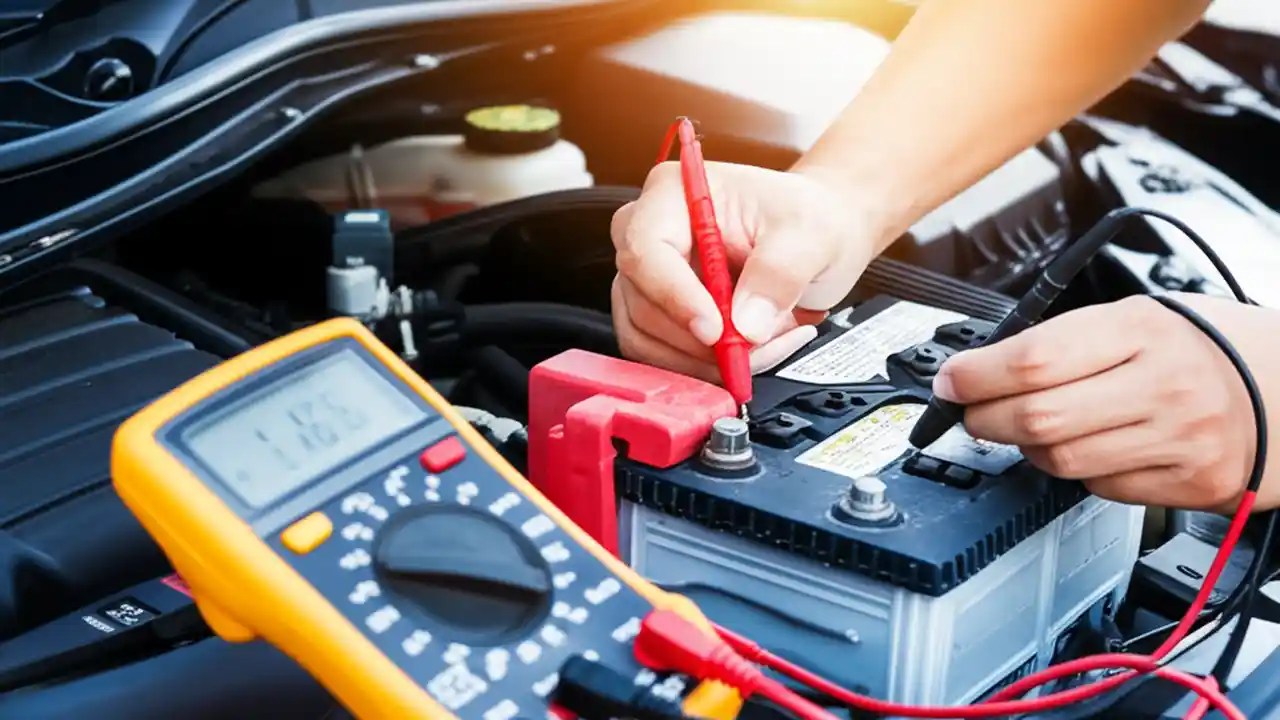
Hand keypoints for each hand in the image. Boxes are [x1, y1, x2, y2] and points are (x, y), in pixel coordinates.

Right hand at [611, 161, 879, 383]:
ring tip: (764, 343)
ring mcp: (649, 278)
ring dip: (704, 360)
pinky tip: (750, 351)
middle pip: (641, 302)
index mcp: (673, 193)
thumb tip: (745, 326)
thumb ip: (777, 274)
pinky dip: (704, 367)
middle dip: (700, 340)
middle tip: (756, 343)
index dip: (675, 297)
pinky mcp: (658, 314)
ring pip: (646, 338)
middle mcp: (648, 233)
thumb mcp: (809, 233)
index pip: (646, 251)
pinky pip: (662, 356)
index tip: (716, 331)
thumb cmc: (807, 218)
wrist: (819, 236)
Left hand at [933, 294, 1279, 511]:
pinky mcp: (1189, 482)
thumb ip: (1066, 340)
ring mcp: (1180, 438)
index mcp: (1143, 329)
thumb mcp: (1141, 317)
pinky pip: (1098, 487)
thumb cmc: (1210, 345)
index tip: (951, 382)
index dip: (975, 376)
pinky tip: (1089, 448)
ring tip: (1031, 428)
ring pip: (1059, 459)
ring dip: (1026, 448)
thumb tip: (983, 365)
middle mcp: (1163, 384)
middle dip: (984, 419)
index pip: (1034, 358)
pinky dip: (1077, 471)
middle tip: (971, 412)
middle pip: (1037, 417)